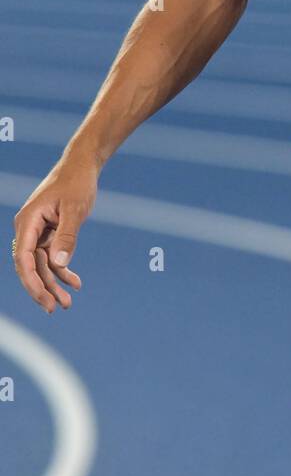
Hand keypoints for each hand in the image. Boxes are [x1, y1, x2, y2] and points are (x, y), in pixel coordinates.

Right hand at [12, 157, 96, 314]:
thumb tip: (59, 263)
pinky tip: (75, 283)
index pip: (24, 259)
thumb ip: (67, 236)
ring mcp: (38, 231)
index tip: (44, 299)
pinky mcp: (49, 232)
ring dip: (54, 283)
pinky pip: (52, 256)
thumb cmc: (77, 183)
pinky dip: (62, 270)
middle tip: (56, 308)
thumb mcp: (75, 210)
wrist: (82, 166)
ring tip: (68, 303)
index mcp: (28, 222)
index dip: (32, 282)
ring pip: (42, 264)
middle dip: (42, 288)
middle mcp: (29, 228)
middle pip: (30, 266)